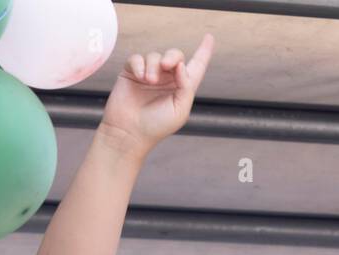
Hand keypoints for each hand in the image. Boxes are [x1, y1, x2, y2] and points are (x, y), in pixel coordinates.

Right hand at [98, 34, 215, 158]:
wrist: (129, 133)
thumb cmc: (156, 127)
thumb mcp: (180, 110)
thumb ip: (186, 87)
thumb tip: (181, 65)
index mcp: (182, 88)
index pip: (196, 66)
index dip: (204, 52)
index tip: (209, 38)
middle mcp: (166, 79)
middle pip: (175, 56)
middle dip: (172, 56)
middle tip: (166, 65)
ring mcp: (149, 75)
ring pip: (155, 56)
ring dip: (153, 66)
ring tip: (149, 81)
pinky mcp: (132, 73)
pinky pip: (137, 59)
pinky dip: (139, 64)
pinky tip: (140, 77)